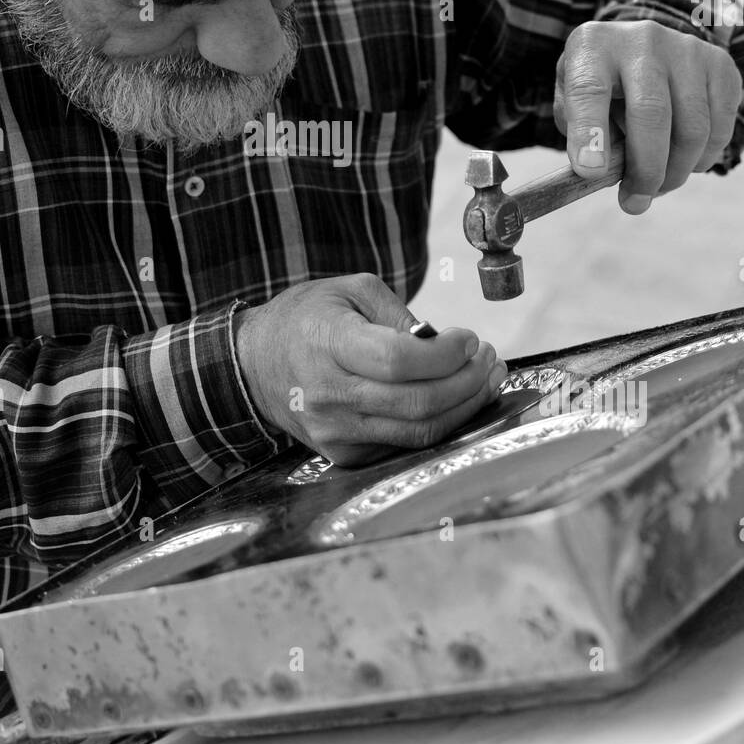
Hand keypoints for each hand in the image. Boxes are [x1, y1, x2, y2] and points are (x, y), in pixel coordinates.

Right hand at [234, 273, 506, 466]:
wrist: (255, 363)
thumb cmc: (307, 319)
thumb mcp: (350, 290)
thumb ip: (399, 313)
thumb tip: (443, 345)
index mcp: (328, 344)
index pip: (398, 360)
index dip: (445, 355)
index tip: (468, 339)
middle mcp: (330, 395)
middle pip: (418, 403)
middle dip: (468, 381)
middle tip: (488, 359)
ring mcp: (336, 432)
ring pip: (419, 432)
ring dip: (465, 406)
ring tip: (485, 378)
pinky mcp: (344, 454)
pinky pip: (405, 445)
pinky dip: (441, 424)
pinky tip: (457, 400)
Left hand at [553, 19, 741, 213]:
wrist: (642, 48)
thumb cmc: (600, 87)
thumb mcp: (572, 102)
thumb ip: (582, 135)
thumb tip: (604, 172)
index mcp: (593, 45)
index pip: (589, 90)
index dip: (590, 134)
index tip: (591, 173)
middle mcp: (642, 40)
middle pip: (651, 113)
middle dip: (645, 169)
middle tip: (634, 203)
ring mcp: (686, 49)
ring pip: (693, 127)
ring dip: (676, 172)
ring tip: (657, 187)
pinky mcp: (720, 66)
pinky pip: (719, 127)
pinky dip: (703, 158)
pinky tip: (682, 162)